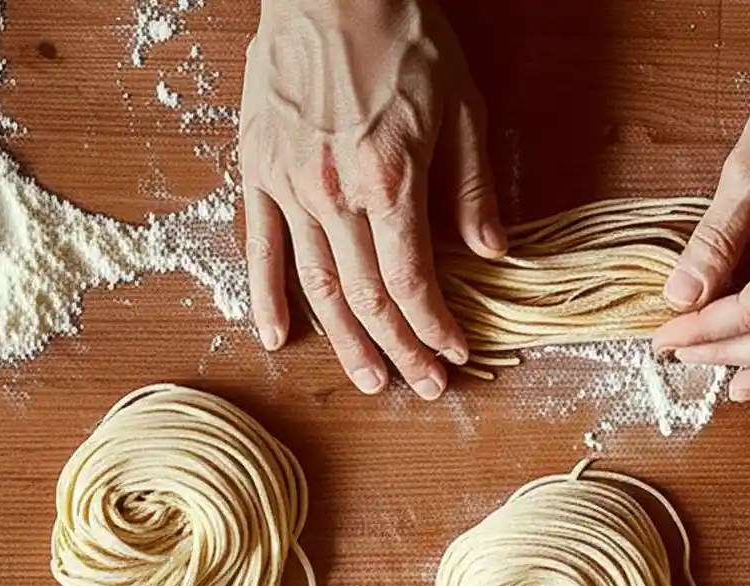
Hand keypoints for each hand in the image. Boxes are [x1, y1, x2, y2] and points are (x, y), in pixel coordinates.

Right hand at [239, 0, 505, 399]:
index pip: (413, 281)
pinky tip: (278, 337)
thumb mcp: (462, 104)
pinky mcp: (258, 170)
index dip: (436, 327)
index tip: (457, 353)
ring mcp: (290, 185)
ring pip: (318, 284)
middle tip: (423, 386)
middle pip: (367, 296)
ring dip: (344, 340)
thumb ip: (472, 186)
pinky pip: (259, 245)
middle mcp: (335, 194)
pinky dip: (267, 295)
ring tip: (367, 380)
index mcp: (390, 180)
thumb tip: (491, 253)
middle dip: (400, 349)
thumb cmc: (401, 34)